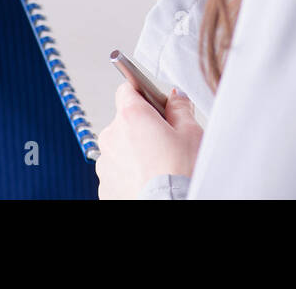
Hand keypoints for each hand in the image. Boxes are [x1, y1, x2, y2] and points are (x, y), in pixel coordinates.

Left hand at [95, 83, 202, 198]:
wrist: (171, 206)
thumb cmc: (180, 176)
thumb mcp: (191, 133)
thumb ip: (180, 108)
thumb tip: (177, 98)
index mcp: (131, 116)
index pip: (127, 89)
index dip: (143, 94)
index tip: (154, 102)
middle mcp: (112, 136)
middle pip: (124, 121)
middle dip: (142, 127)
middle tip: (166, 141)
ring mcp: (105, 163)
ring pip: (120, 148)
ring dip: (134, 152)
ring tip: (158, 166)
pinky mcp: (105, 186)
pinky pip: (117, 172)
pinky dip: (129, 174)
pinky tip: (148, 180)